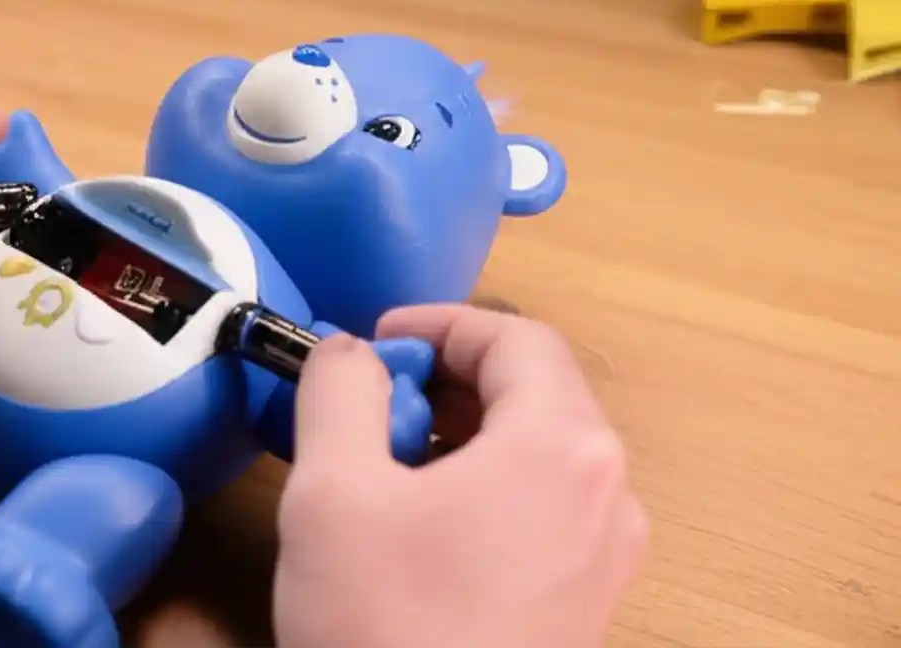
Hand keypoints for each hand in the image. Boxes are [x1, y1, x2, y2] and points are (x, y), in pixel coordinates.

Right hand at [274, 303, 647, 647]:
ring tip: (387, 467)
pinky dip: (486, 488)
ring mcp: (607, 556)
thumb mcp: (334, 490)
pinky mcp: (587, 604)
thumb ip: (339, 390)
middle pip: (536, 393)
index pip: (519, 338)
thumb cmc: (384, 624)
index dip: (443, 324)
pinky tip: (422, 528)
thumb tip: (351, 352)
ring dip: (463, 436)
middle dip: (449, 381)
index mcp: (563, 447)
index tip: (379, 342)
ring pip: (539, 453)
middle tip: (374, 404)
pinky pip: (544, 510)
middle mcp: (609, 493)